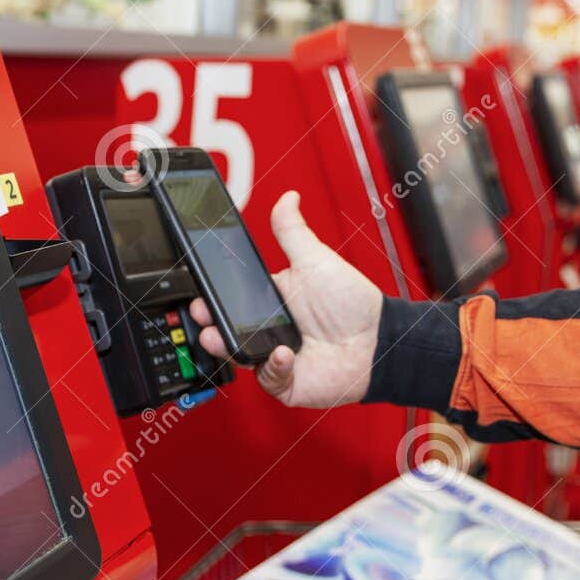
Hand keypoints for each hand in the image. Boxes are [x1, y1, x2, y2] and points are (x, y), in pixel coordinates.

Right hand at [193, 190, 382, 407]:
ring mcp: (276, 359)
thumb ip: (293, 230)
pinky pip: (268, 380)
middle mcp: (268, 332)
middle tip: (203, 318)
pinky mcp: (287, 382)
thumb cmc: (351, 303)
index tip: (200, 295)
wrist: (378, 340)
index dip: (212, 301)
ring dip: (229, 348)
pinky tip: (282, 354)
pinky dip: (271, 368)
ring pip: (241, 358)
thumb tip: (287, 197)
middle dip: (209, 327)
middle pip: (227, 332)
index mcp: (269, 303)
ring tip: (223, 338)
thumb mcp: (315, 259)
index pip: (230, 302)